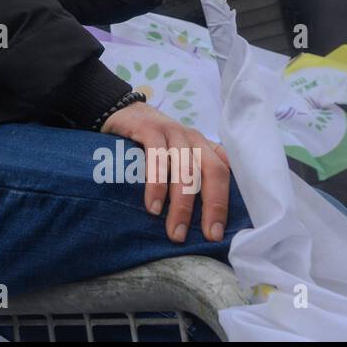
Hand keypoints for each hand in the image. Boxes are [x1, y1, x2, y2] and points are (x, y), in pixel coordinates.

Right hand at [99, 101, 231, 243]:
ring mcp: (173, 132)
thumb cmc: (151, 145)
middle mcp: (194, 139)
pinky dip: (157, 184)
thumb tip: (199, 221)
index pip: (225, 174)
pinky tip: (153, 206)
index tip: (216, 234)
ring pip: (186, 168)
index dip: (224, 204)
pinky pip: (158, 157)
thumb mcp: (175, 158)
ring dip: (182, 203)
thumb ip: (189, 178)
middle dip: (212, 206)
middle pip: (213, 171)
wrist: (121, 112)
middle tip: (206, 235)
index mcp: (205, 148)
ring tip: (175, 231)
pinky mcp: (150, 129)